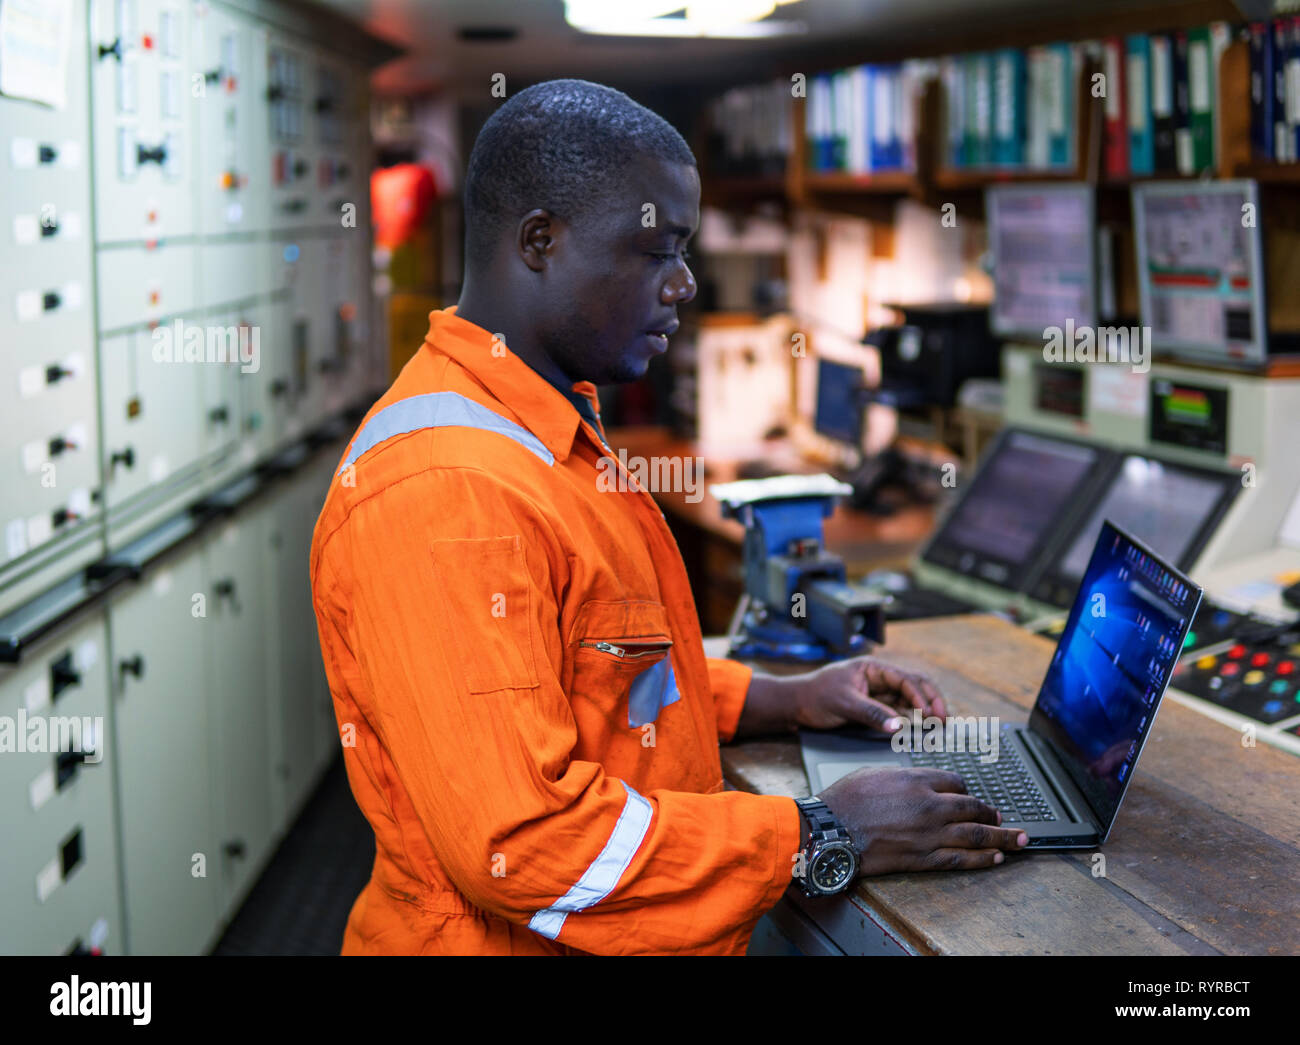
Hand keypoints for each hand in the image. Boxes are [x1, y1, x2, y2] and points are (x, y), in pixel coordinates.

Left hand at [790, 656, 946, 732]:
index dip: (921, 697)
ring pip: (909, 700)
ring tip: (937, 727)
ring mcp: (878, 693)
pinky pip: (898, 711)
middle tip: (944, 720)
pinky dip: (911, 719)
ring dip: (924, 711)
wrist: (796, 706)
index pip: (905, 679)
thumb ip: (872, 713)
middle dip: (931, 701)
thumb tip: (899, 725)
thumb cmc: (815, 697)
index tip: (931, 715)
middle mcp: (879, 678)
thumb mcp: (844, 704)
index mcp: (873, 668)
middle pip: (914, 686)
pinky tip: (920, 729)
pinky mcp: (875, 707)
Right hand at [820, 767, 1027, 873]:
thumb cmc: (846, 799)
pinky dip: (982, 859)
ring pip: (976, 835)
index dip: (967, 791)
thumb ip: (905, 777)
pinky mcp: (922, 858)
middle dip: (993, 814)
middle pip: (973, 808)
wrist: (830, 829)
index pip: (956, 783)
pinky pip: (960, 859)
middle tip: (1005, 819)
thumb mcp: (876, 772)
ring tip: (1020, 840)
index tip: (971, 797)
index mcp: (917, 780)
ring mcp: (929, 834)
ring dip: (1002, 838)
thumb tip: (919, 781)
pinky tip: (996, 858)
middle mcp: (930, 805)